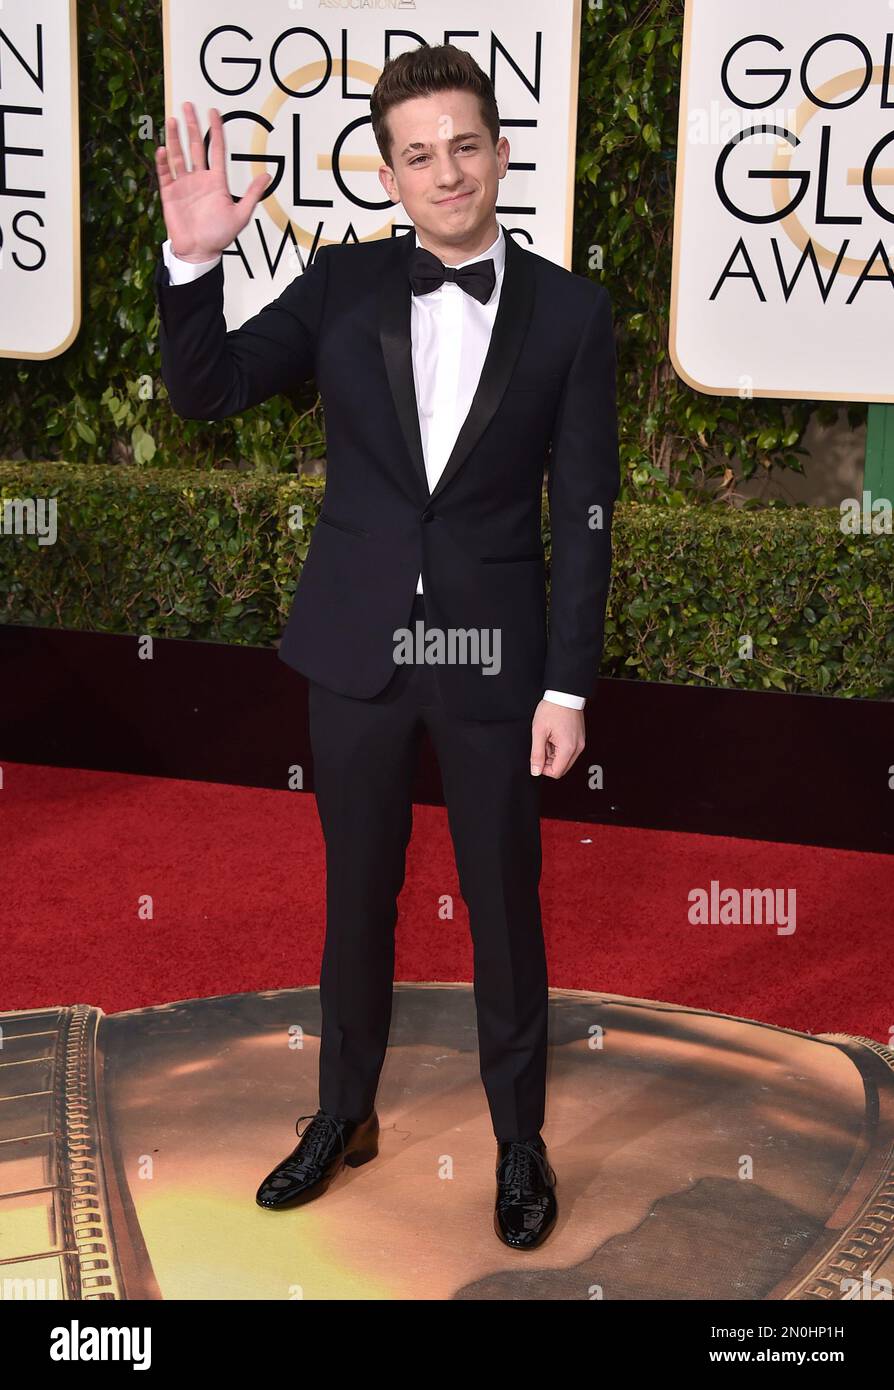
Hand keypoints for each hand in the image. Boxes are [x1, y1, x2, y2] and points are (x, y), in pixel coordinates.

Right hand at [155, 102, 269, 261]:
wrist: (199, 252)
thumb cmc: (219, 236)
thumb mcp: (240, 215)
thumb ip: (251, 194)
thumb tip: (267, 176)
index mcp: (216, 181)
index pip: (216, 149)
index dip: (216, 130)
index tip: (214, 112)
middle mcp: (199, 178)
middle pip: (195, 146)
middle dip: (191, 125)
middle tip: (187, 105)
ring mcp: (183, 184)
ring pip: (178, 155)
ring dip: (174, 138)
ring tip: (172, 119)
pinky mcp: (170, 193)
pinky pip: (165, 173)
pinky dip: (163, 161)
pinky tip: (163, 149)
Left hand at [530, 700, 585, 778]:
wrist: (564, 694)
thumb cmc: (552, 709)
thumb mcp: (539, 731)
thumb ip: (536, 754)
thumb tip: (536, 770)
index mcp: (568, 748)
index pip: (556, 772)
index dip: (543, 769)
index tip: (537, 758)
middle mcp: (577, 748)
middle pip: (562, 768)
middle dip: (549, 761)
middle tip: (542, 745)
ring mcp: (580, 743)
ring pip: (565, 760)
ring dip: (553, 754)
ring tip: (548, 738)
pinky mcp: (579, 739)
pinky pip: (568, 751)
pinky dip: (559, 747)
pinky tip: (554, 736)